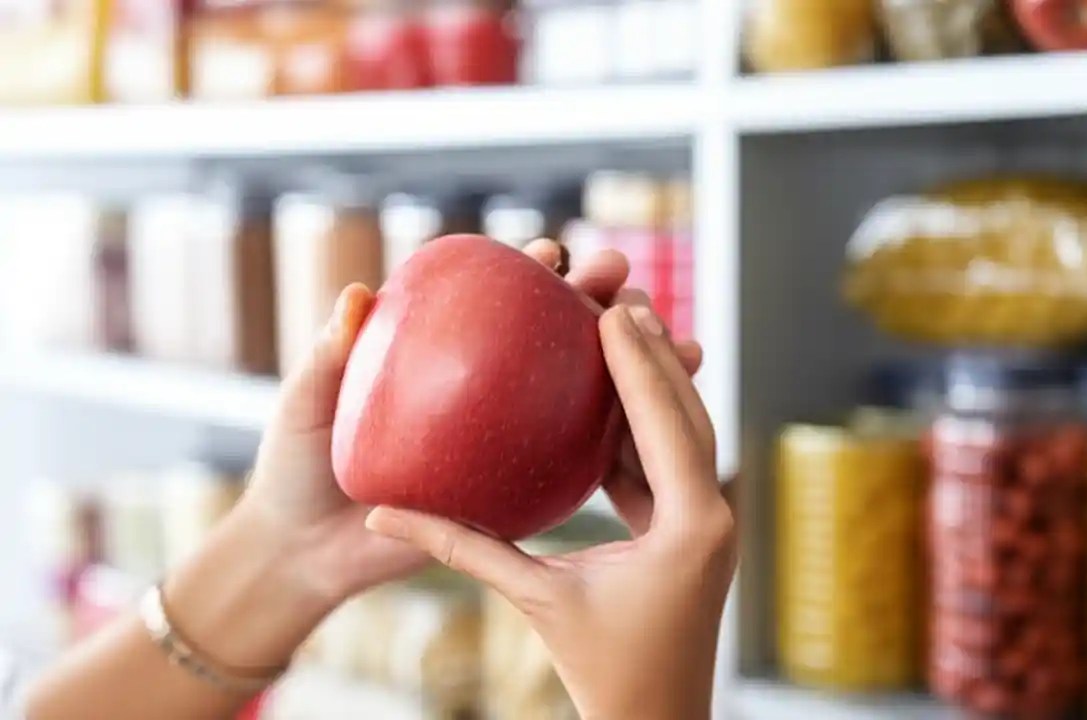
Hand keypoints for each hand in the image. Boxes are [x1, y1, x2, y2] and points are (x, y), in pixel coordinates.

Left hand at [239, 239, 636, 603]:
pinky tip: (663, 431)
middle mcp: (485, 392)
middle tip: (626, 284)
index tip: (554, 255)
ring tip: (682, 348)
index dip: (530, 270)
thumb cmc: (296, 468)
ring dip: (639, 368)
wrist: (304, 555)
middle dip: (602, 301)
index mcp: (443, 356)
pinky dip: (624, 443)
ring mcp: (508, 441)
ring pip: (584, 392)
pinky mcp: (520, 492)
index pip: (496, 299)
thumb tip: (360, 296)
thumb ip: (330, 356)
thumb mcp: (305, 405)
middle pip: (554, 334)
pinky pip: (574, 464)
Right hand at [365, 303, 736, 719]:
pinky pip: (667, 465)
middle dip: (655, 357)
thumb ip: (465, 549)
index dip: (638, 364)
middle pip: (687, 415)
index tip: (614, 311)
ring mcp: (709, 524)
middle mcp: (713, 516)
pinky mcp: (692, 534)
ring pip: (684, 435)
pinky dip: (640, 430)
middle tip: (624, 299)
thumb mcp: (535, 600)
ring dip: (652, 385)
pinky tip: (604, 400)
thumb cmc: (599, 670)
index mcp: (690, 527)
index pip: (666, 424)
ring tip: (622, 331)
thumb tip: (385, 515)